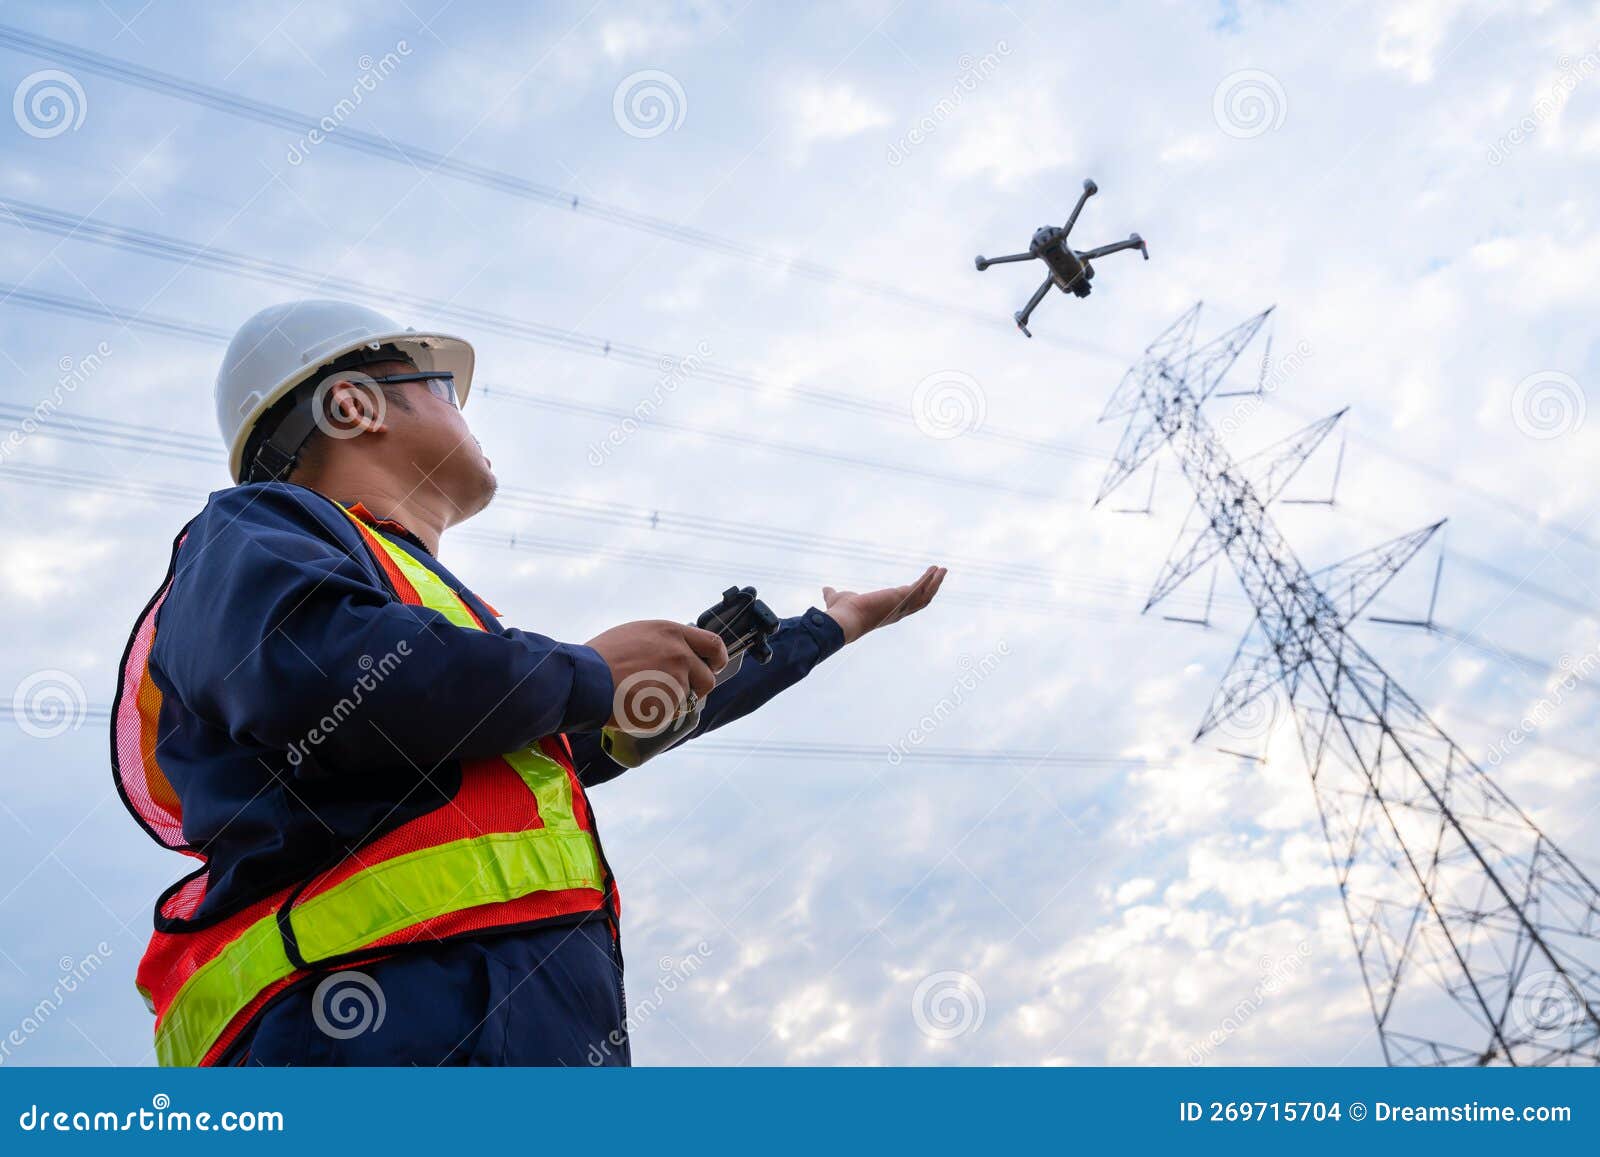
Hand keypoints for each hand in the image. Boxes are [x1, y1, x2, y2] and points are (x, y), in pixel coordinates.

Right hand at [585, 620, 728, 732]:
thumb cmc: (603, 656)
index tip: (714, 666)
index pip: (714, 645)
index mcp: (673, 634)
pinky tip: (634, 705)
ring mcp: (675, 683)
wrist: (585, 679)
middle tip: (675, 691)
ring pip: (685, 700)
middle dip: (696, 688)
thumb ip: (665, 642)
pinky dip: (655, 715)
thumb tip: (680, 652)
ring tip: (640, 695)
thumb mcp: (638, 634)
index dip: (718, 659)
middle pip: (708, 679)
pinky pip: (668, 716)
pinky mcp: (667, 708)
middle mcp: (680, 656)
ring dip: (669, 701)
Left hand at [822, 566, 945, 644]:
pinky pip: (921, 588)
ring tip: (942, 570)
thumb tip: (825, 590)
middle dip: (932, 589)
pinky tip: (935, 568)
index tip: (918, 586)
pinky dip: (929, 578)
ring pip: (926, 596)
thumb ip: (833, 594)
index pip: (905, 605)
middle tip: (939, 576)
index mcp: (887, 613)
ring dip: (935, 583)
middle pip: (921, 602)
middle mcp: (897, 611)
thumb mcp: (838, 598)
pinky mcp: (901, 597)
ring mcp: (901, 606)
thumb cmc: (841, 613)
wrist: (844, 619)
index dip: (914, 596)